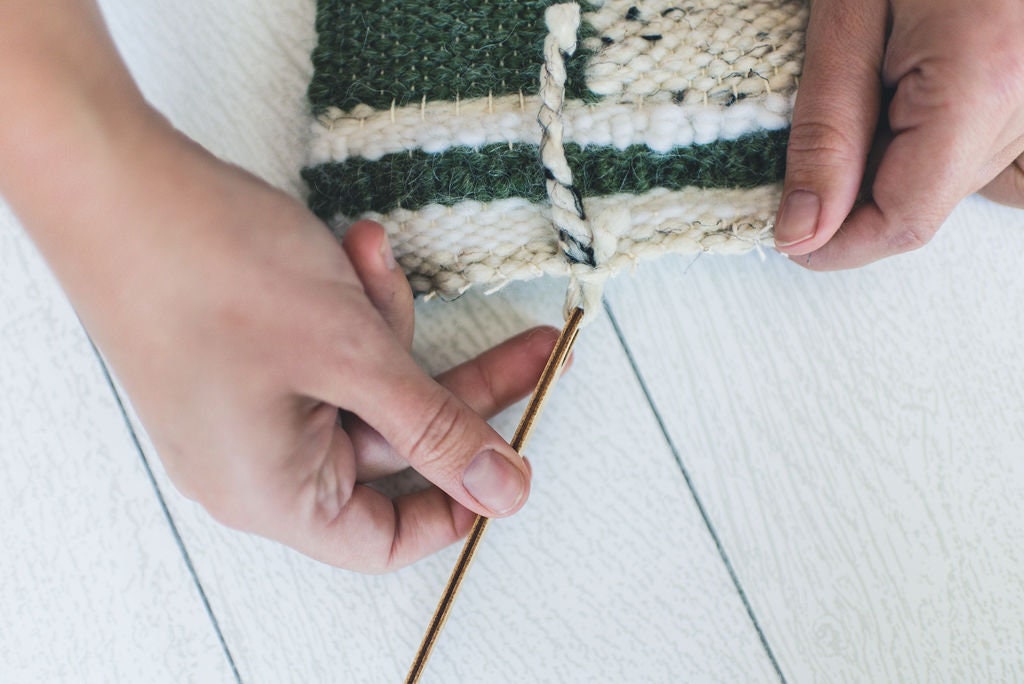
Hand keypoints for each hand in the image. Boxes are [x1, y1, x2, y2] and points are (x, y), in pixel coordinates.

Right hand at [101, 140, 562, 572]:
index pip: (385, 538)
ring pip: (364, 384)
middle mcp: (256, 461)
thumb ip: (435, 428)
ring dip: (388, 322)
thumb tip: (503, 489)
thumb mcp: (353, 356)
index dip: (455, 503)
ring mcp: (249, 408)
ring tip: (372, 259)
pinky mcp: (248, 359)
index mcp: (274, 491)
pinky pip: (328, 350)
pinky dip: (349, 305)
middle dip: (456, 383)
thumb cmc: (215, 275)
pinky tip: (351, 249)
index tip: (506, 455)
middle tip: (530, 347)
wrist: (115, 185)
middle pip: (391, 445)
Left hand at [774, 0, 1023, 268]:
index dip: (834, 244)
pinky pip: (971, 147)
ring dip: (883, 159)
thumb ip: (827, 129)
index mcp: (981, 88)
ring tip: (865, 80)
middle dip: (851, 195)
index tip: (783, 233)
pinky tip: (899, 83)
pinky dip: (920, 137)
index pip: (901, 221)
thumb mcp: (847, 15)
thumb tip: (801, 230)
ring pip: (945, 180)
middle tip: (809, 129)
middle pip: (922, 204)